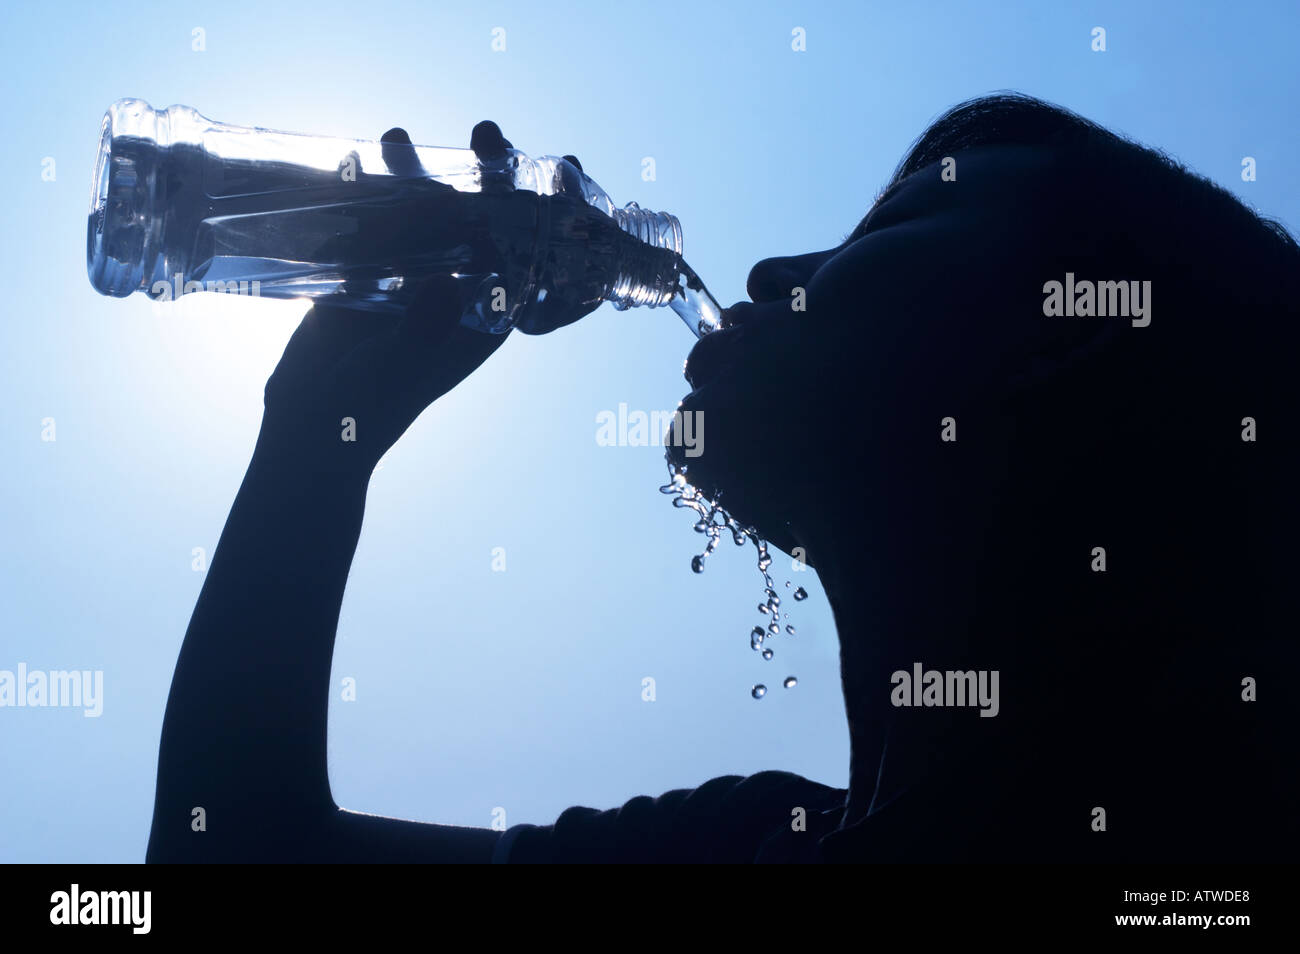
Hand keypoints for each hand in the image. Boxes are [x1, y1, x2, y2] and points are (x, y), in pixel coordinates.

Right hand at [259, 121, 525, 474]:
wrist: (311, 424)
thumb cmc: (367, 411)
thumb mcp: (402, 371)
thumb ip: (425, 331)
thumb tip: (449, 285)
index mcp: (487, 314)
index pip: (535, 257)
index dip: (553, 217)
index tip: (562, 174)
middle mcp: (459, 287)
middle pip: (487, 220)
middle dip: (490, 174)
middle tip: (486, 134)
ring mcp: (415, 275)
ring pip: (432, 212)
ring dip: (426, 172)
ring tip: (403, 138)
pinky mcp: (371, 270)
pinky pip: (382, 220)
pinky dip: (377, 188)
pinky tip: (367, 156)